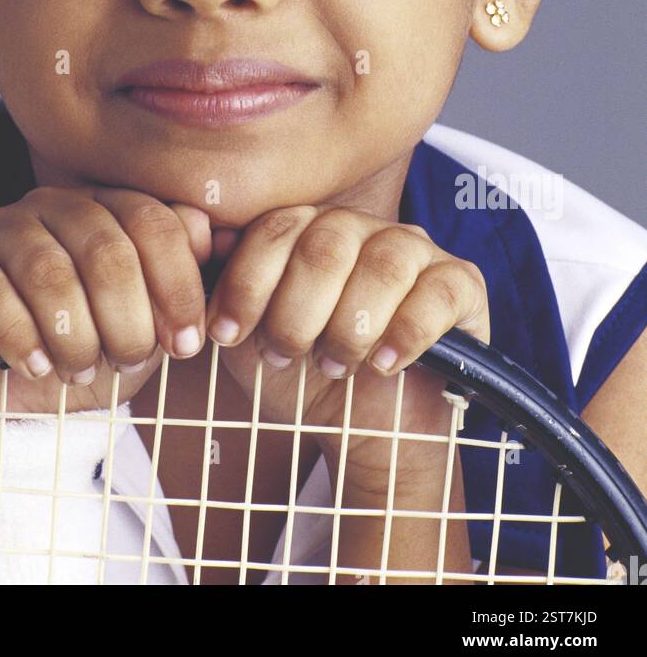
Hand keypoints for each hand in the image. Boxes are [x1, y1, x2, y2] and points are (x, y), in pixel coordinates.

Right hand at [0, 184, 213, 415]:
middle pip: (104, 246)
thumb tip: (213, 237)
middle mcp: (49, 205)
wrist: (9, 400)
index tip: (186, 342)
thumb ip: (179, 277)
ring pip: (48, 271)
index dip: (176, 284)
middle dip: (127, 317)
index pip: (152, 221)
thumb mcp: (144, 325)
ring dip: (74, 335)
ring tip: (78, 372)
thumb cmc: (83, 352)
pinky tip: (36, 367)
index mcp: (103, 206)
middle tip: (129, 360)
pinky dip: (20, 338)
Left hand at [202, 205, 489, 488]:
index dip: (247, 285)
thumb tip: (194, 235)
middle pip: (325, 246)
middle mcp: (362, 227)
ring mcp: (415, 250)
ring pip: (383, 265)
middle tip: (286, 354)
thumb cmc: (302, 373)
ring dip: (349, 328)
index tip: (226, 335)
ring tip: (334, 365)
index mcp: (308, 226)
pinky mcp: (461, 285)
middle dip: (296, 314)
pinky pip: (437, 293)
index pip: (275, 229)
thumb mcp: (247, 336)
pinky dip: (406, 334)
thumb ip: (219, 289)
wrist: (362, 430)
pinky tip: (382, 366)